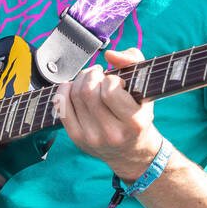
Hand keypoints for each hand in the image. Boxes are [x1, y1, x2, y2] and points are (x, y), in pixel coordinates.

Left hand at [55, 47, 164, 179]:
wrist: (131, 152)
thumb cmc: (138, 114)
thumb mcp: (145, 88)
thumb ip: (133, 61)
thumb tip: (109, 54)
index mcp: (134, 122)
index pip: (110, 91)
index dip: (111, 79)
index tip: (117, 81)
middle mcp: (112, 133)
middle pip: (87, 91)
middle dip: (92, 75)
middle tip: (99, 75)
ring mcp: (92, 138)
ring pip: (74, 96)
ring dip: (80, 80)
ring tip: (90, 80)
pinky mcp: (77, 138)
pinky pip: (61, 106)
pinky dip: (64, 90)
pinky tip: (74, 88)